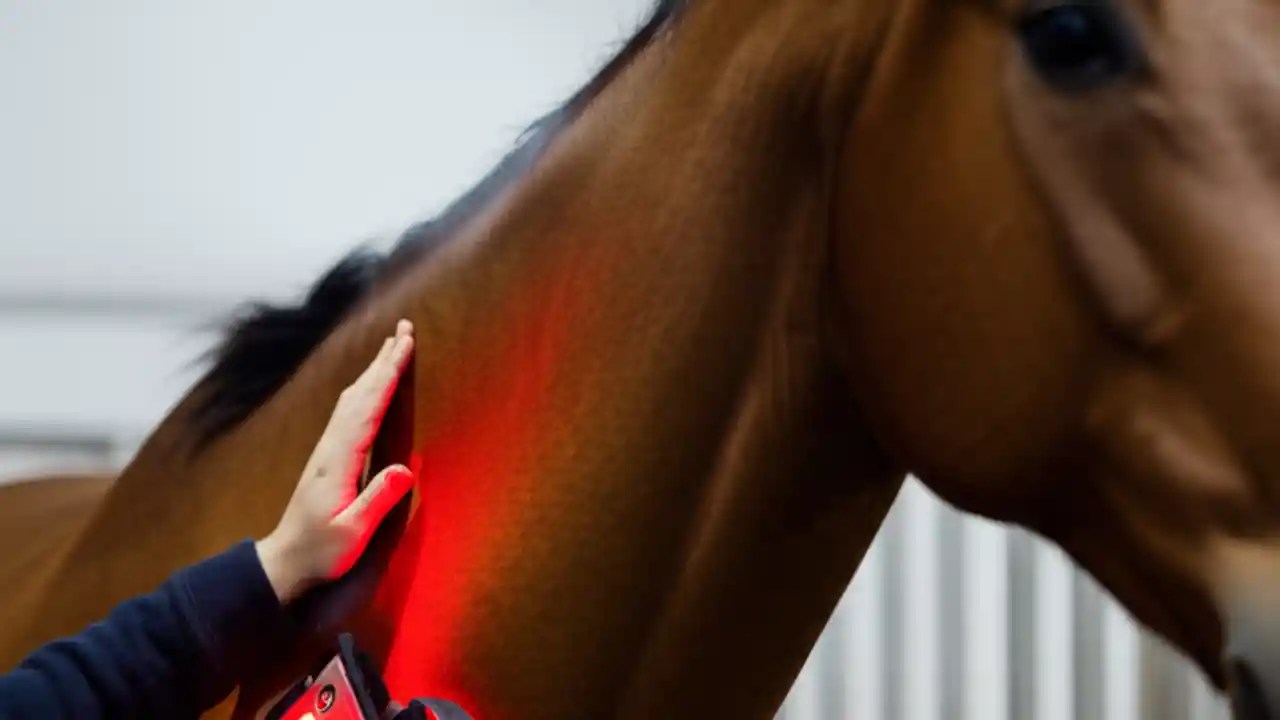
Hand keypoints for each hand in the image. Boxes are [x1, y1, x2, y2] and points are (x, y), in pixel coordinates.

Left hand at [256, 319, 415, 603]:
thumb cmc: (320, 552)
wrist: (285, 561)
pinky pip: (349, 411)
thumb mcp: (351, 533)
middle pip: (359, 393)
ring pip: (351, 399)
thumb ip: (376, 500)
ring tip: (392, 347)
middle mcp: (330, 448)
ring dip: (373, 370)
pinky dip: (365, 389)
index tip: (404, 346)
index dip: (387, 376)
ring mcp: (326, 451)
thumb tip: (404, 468)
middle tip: (404, 328)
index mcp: (337, 461)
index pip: (367, 409)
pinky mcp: (328, 457)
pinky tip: (370, 387)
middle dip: (383, 360)